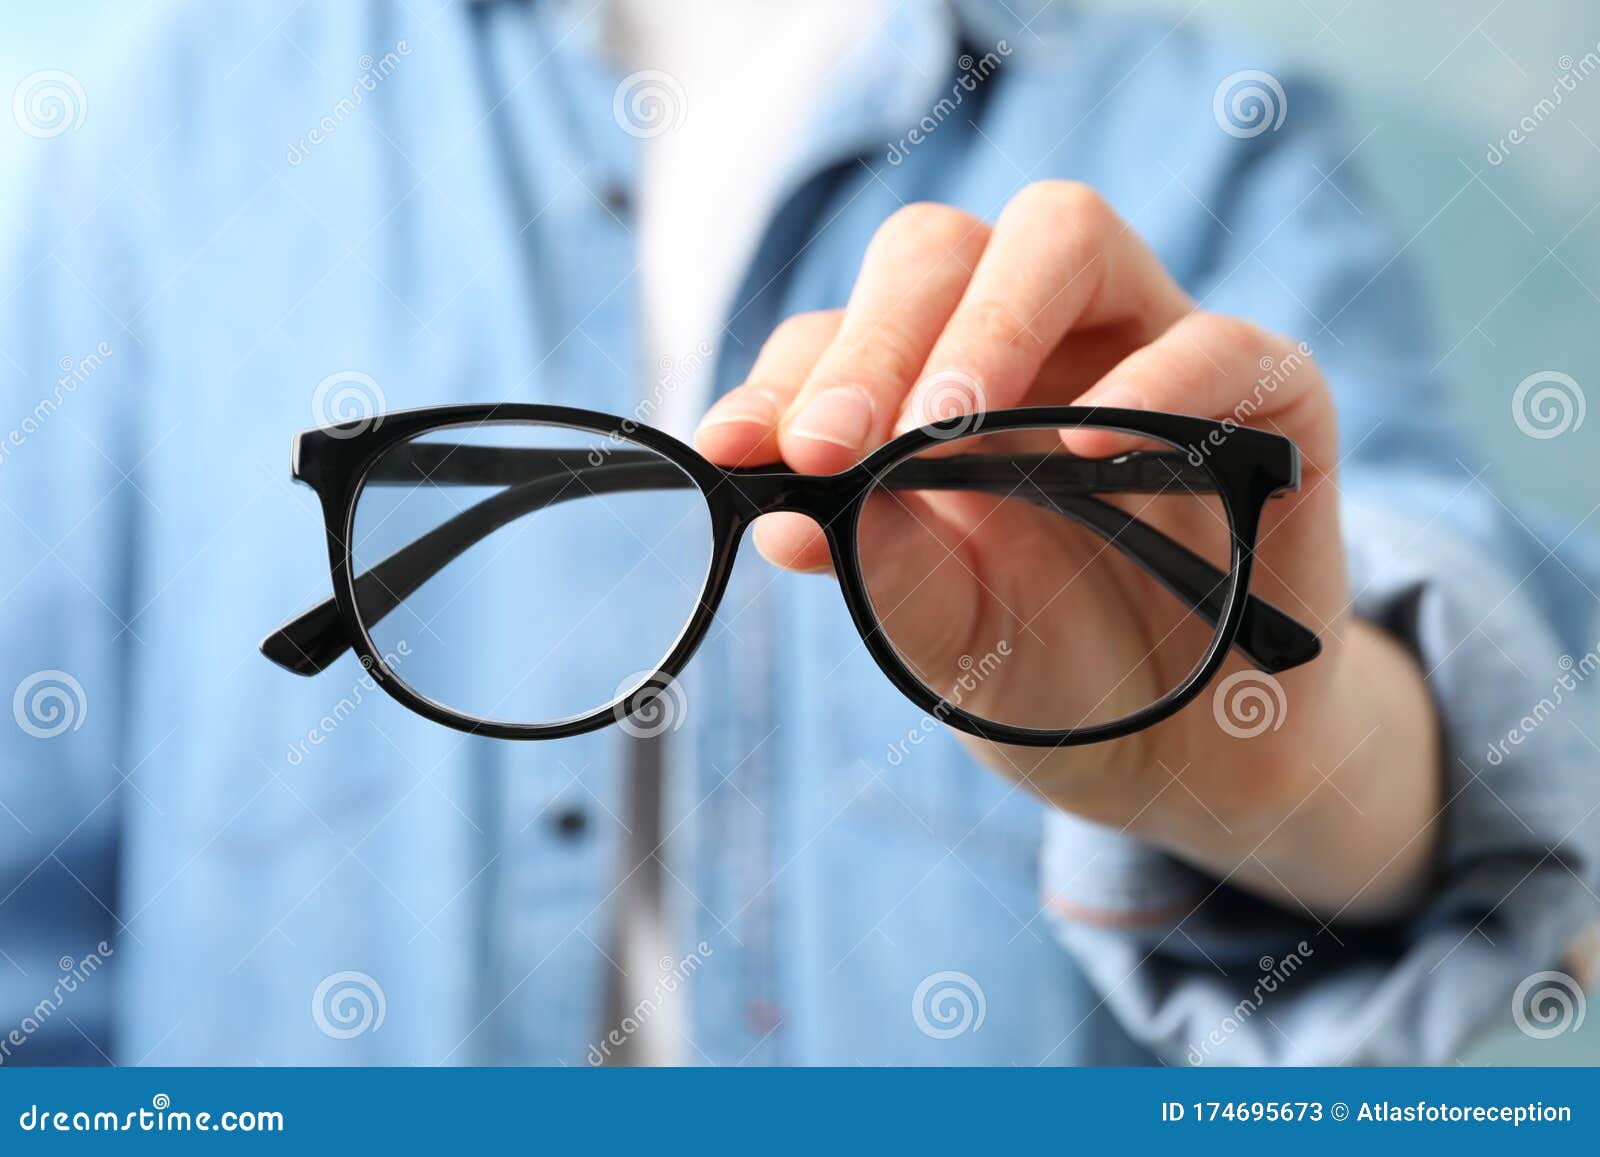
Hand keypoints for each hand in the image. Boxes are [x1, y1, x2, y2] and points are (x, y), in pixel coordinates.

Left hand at [694, 184, 1437, 918]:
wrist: (1184, 752)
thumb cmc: (1049, 671)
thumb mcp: (946, 639)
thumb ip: (882, 574)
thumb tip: (784, 521)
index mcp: (932, 390)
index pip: (842, 333)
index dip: (785, 377)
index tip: (735, 449)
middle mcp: (1031, 345)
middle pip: (939, 251)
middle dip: (874, 338)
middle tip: (832, 444)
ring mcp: (1145, 352)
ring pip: (1065, 235)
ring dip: (991, 321)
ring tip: (942, 430)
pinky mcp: (1264, 400)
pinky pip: (1222, 342)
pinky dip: (1157, 379)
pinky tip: (1093, 446)